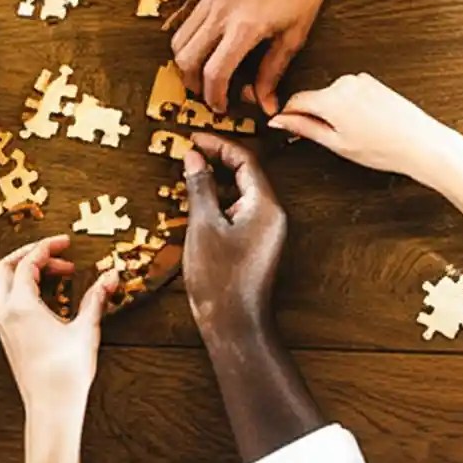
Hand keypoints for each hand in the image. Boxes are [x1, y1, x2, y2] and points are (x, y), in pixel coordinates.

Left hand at [0, 235, 117, 406]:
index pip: (28, 262)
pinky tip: (51, 296)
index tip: (65, 242)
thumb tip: (111, 275)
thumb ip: (96, 297)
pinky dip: (27, 289)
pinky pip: (10, 301)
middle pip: (7, 267)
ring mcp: (4, 326)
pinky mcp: (9, 337)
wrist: (51, 408)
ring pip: (6, 284)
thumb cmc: (65, 373)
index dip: (48, 247)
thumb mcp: (86, 329)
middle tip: (59, 253)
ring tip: (61, 274)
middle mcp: (6, 313)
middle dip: (32, 254)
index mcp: (20, 306)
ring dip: (29, 272)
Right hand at [171, 0, 361, 114]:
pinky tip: (205, 45)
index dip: (214, 97)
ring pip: (179, 39)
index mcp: (245, 27)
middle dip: (193, 83)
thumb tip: (266, 105)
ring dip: (186, 61)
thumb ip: (273, 74)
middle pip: (186, 59)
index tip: (221, 106)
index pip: (214, 73)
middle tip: (208, 92)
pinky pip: (185, 19)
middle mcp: (222, 11)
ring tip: (204, 70)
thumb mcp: (293, 38)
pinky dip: (187, 38)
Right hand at [181, 134, 286, 332]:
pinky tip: (199, 201)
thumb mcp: (203, 226)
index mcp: (265, 205)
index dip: (217, 145)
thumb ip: (199, 187)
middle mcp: (272, 214)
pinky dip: (221, 198)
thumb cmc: (220, 280)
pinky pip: (241, 209)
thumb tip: (194, 158)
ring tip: (191, 171)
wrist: (235, 324)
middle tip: (190, 151)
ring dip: (218, 178)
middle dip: (218, 158)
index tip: (193, 138)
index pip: (245, 160)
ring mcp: (267, 230)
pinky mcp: (258, 243)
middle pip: (247, 172)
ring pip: (243, 191)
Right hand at [268, 73, 462, 182]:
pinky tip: (366, 125)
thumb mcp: (336, 144)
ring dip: (336, 112)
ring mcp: (361, 80)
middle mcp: (344, 83)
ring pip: (333, 96)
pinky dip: (351, 107)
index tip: (285, 124)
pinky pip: (350, 93)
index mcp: (331, 98)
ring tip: (355, 134)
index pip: (295, 100)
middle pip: (316, 97)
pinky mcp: (373, 82)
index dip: (288, 115)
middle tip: (330, 139)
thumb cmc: (384, 147)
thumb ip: (304, 127)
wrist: (420, 143)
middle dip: (316, 115)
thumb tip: (281, 120)